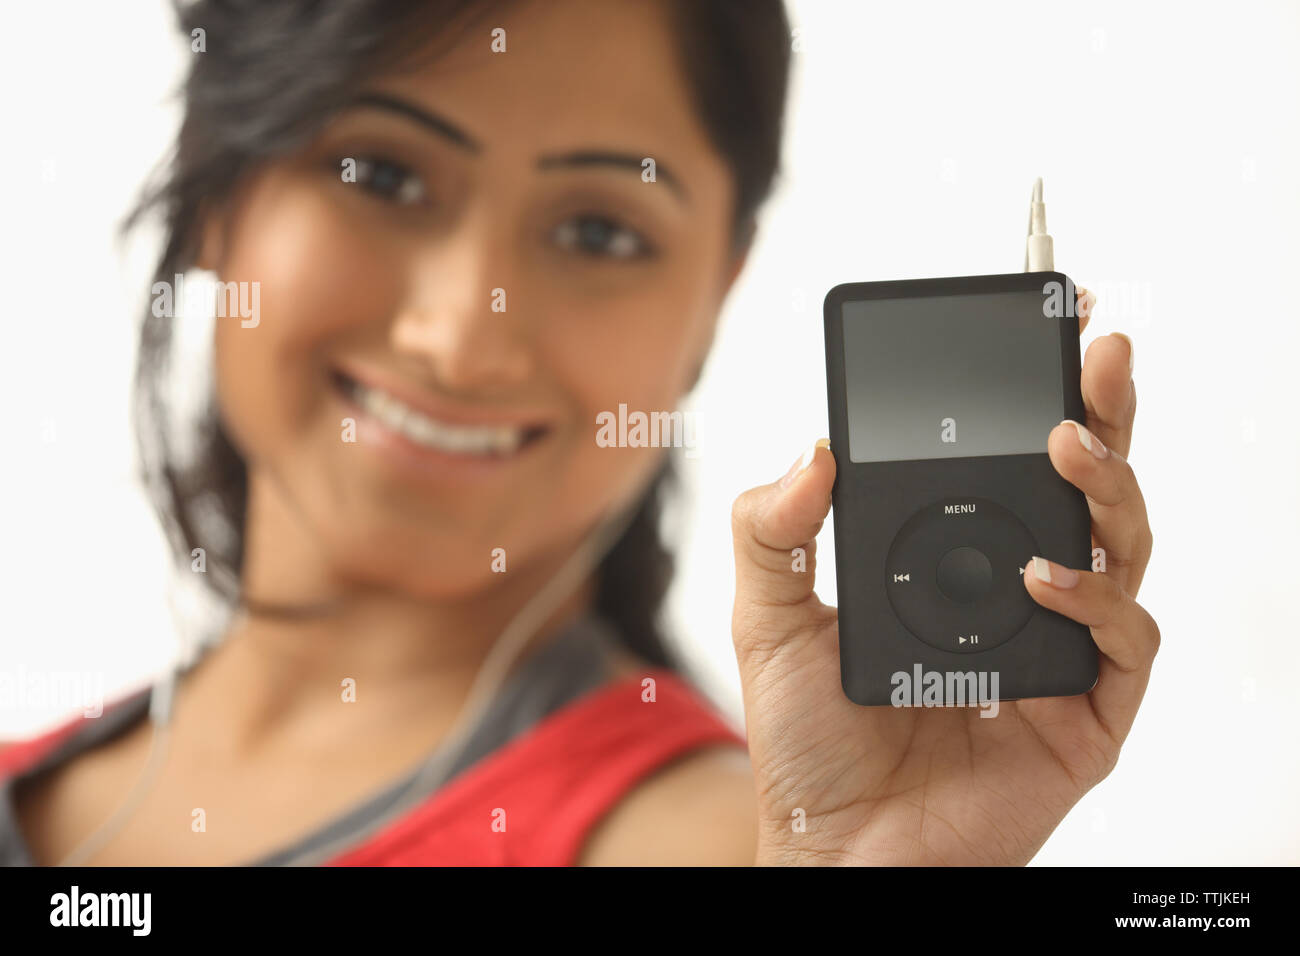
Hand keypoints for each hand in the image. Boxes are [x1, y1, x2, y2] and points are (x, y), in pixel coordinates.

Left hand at [731, 287, 1156, 864]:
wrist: (833, 842)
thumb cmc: (809, 739)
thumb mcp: (767, 614)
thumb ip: (773, 530)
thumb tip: (812, 449)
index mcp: (954, 561)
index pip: (1010, 467)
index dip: (1038, 399)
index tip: (1047, 329)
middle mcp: (1018, 594)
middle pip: (1084, 489)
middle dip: (1104, 412)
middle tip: (1099, 352)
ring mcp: (1058, 651)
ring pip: (1123, 549)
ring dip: (1108, 489)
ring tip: (1069, 447)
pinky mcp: (1085, 714)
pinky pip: (1124, 643)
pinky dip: (1095, 601)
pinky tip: (1046, 577)